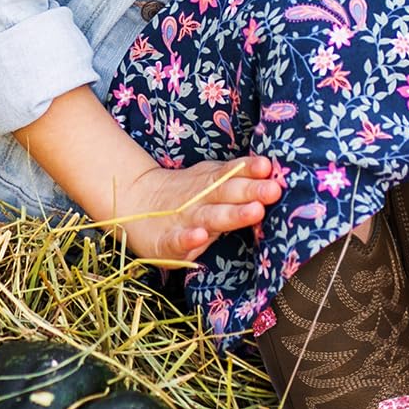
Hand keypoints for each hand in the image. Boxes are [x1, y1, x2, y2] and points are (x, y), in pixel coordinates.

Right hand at [106, 155, 281, 265]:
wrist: (135, 202)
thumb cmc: (186, 196)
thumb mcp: (209, 181)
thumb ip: (237, 178)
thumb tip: (272, 173)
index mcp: (212, 183)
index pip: (233, 174)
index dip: (250, 170)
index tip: (268, 166)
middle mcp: (201, 199)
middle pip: (228, 193)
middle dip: (252, 191)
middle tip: (273, 189)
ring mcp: (184, 219)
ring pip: (212, 217)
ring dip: (233, 214)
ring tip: (255, 211)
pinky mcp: (166, 241)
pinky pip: (178, 240)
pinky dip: (189, 238)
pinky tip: (201, 237)